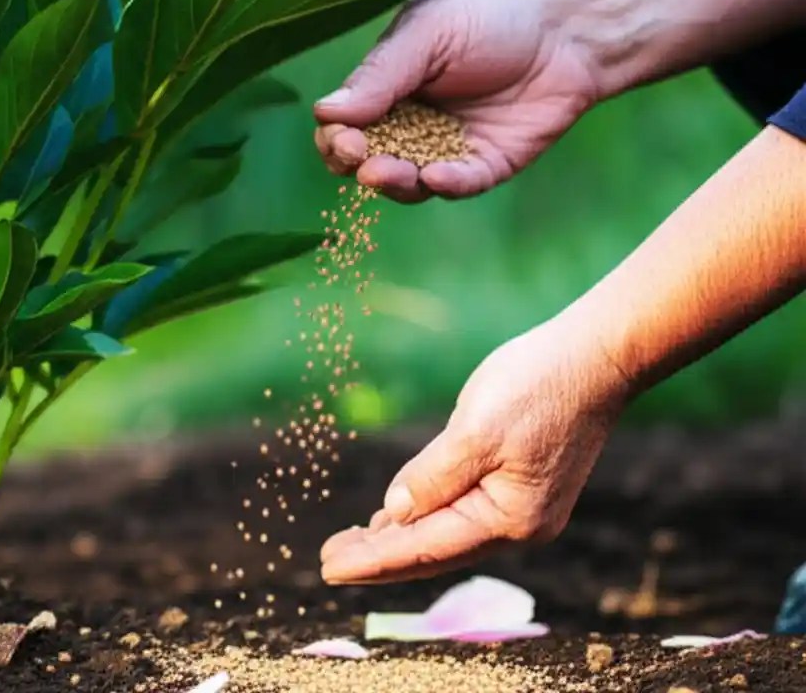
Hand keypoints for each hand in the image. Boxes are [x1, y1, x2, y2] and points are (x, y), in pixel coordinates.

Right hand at [314, 0, 602, 201]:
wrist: (571, 24)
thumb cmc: (493, 14)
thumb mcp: (427, 33)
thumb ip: (380, 74)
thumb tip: (325, 113)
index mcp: (388, 88)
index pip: (345, 125)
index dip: (335, 137)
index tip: (340, 138)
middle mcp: (412, 122)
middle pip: (368, 159)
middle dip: (355, 163)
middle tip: (356, 156)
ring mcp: (448, 147)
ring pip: (408, 182)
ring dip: (393, 182)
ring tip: (384, 172)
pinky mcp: (487, 164)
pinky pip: (460, 185)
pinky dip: (446, 185)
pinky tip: (435, 177)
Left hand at [319, 319, 631, 584]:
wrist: (598, 357)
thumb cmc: (538, 385)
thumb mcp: (475, 429)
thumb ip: (431, 477)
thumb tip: (393, 516)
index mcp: (508, 518)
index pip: (424, 549)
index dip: (372, 561)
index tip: (328, 568)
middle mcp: (518, 526)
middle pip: (434, 551)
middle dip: (379, 557)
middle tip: (326, 561)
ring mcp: (523, 511)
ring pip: (447, 536)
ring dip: (399, 541)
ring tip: (352, 546)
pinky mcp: (521, 489)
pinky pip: (462, 515)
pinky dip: (426, 519)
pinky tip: (397, 520)